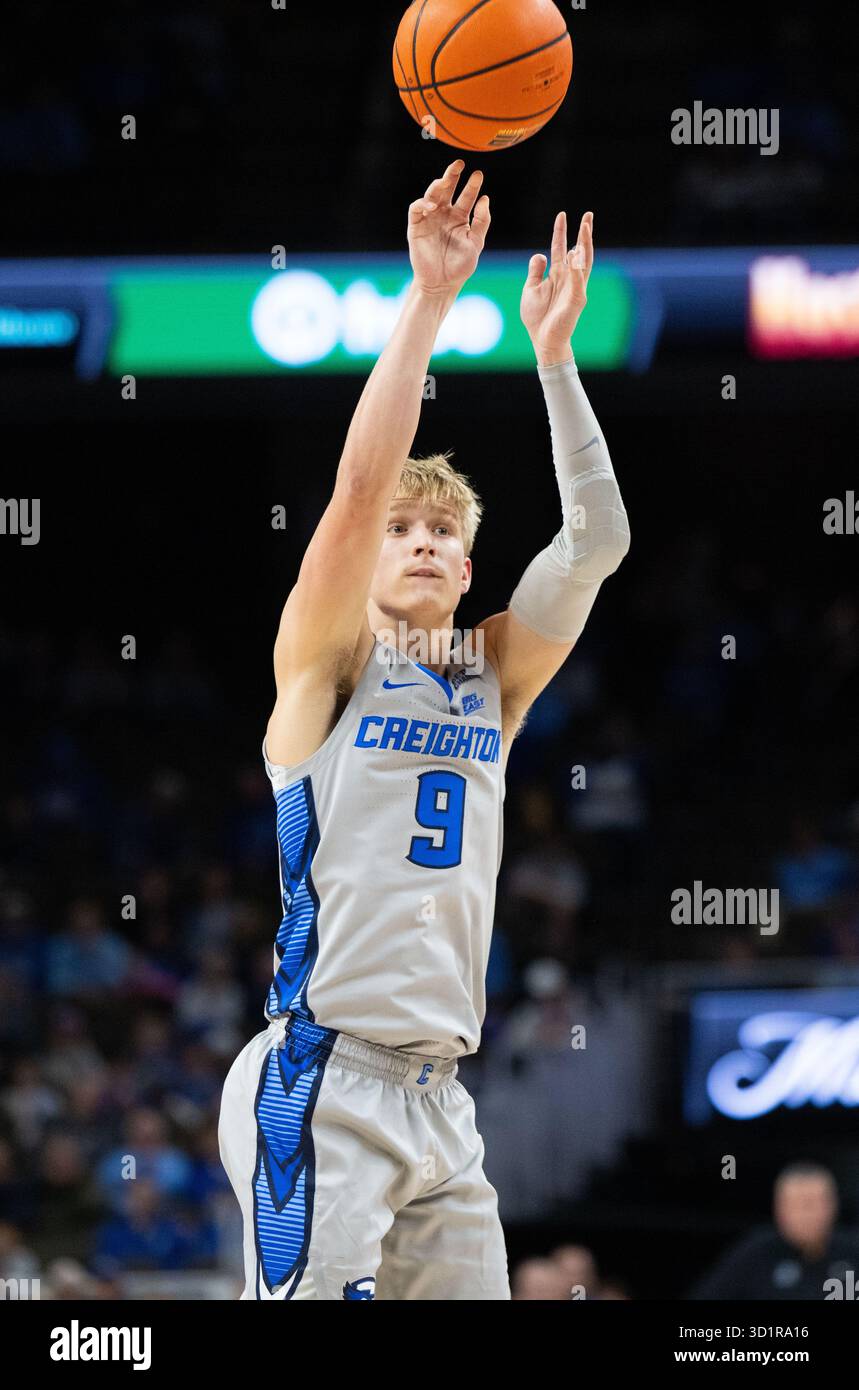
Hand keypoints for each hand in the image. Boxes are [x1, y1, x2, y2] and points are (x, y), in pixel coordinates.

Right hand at [408, 159, 490, 294]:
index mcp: (459, 217)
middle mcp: (444, 214)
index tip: (478, 174)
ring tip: (445, 180)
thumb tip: (485, 199)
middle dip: (452, 175)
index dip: (471, 185)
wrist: (442, 284)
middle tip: (459, 163)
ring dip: (437, 185)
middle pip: (447, 189)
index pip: (466, 196)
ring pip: (432, 195)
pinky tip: (432, 205)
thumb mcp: (476, 243)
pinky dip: (423, 204)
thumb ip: (481, 222)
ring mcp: (430, 219)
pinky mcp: (416, 227)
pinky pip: (416, 209)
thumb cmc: (460, 266)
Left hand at [520, 210, 593, 358]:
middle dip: (583, 233)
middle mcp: (569, 278)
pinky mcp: (577, 300)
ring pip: (583, 262)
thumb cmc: (537, 317)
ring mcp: (575, 288)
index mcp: (557, 275)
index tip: (562, 215)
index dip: (560, 232)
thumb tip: (540, 254)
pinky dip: (577, 268)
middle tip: (588, 214)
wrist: (542, 340)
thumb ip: (536, 271)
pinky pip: (578, 281)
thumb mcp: (531, 289)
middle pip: (578, 251)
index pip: (560, 248)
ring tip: (586, 227)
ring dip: (585, 244)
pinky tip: (576, 253)